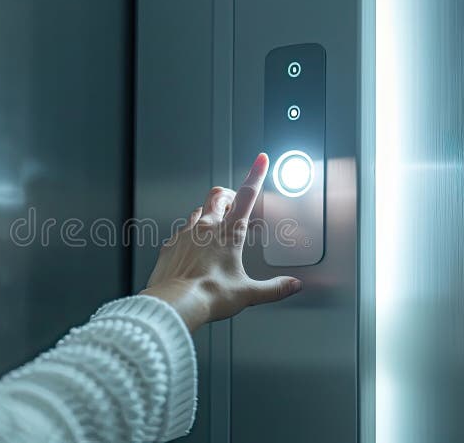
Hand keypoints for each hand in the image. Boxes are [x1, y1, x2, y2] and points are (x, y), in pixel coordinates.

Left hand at [141, 153, 302, 331]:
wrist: (174, 303)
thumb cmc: (209, 295)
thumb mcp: (248, 292)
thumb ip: (274, 288)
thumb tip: (292, 285)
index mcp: (229, 233)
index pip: (247, 195)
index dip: (256, 175)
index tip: (260, 160)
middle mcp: (206, 227)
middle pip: (218, 195)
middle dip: (228, 194)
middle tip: (234, 202)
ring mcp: (185, 234)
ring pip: (198, 210)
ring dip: (208, 213)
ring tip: (214, 227)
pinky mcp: (170, 245)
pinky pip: (180, 230)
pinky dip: (189, 234)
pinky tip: (192, 247)